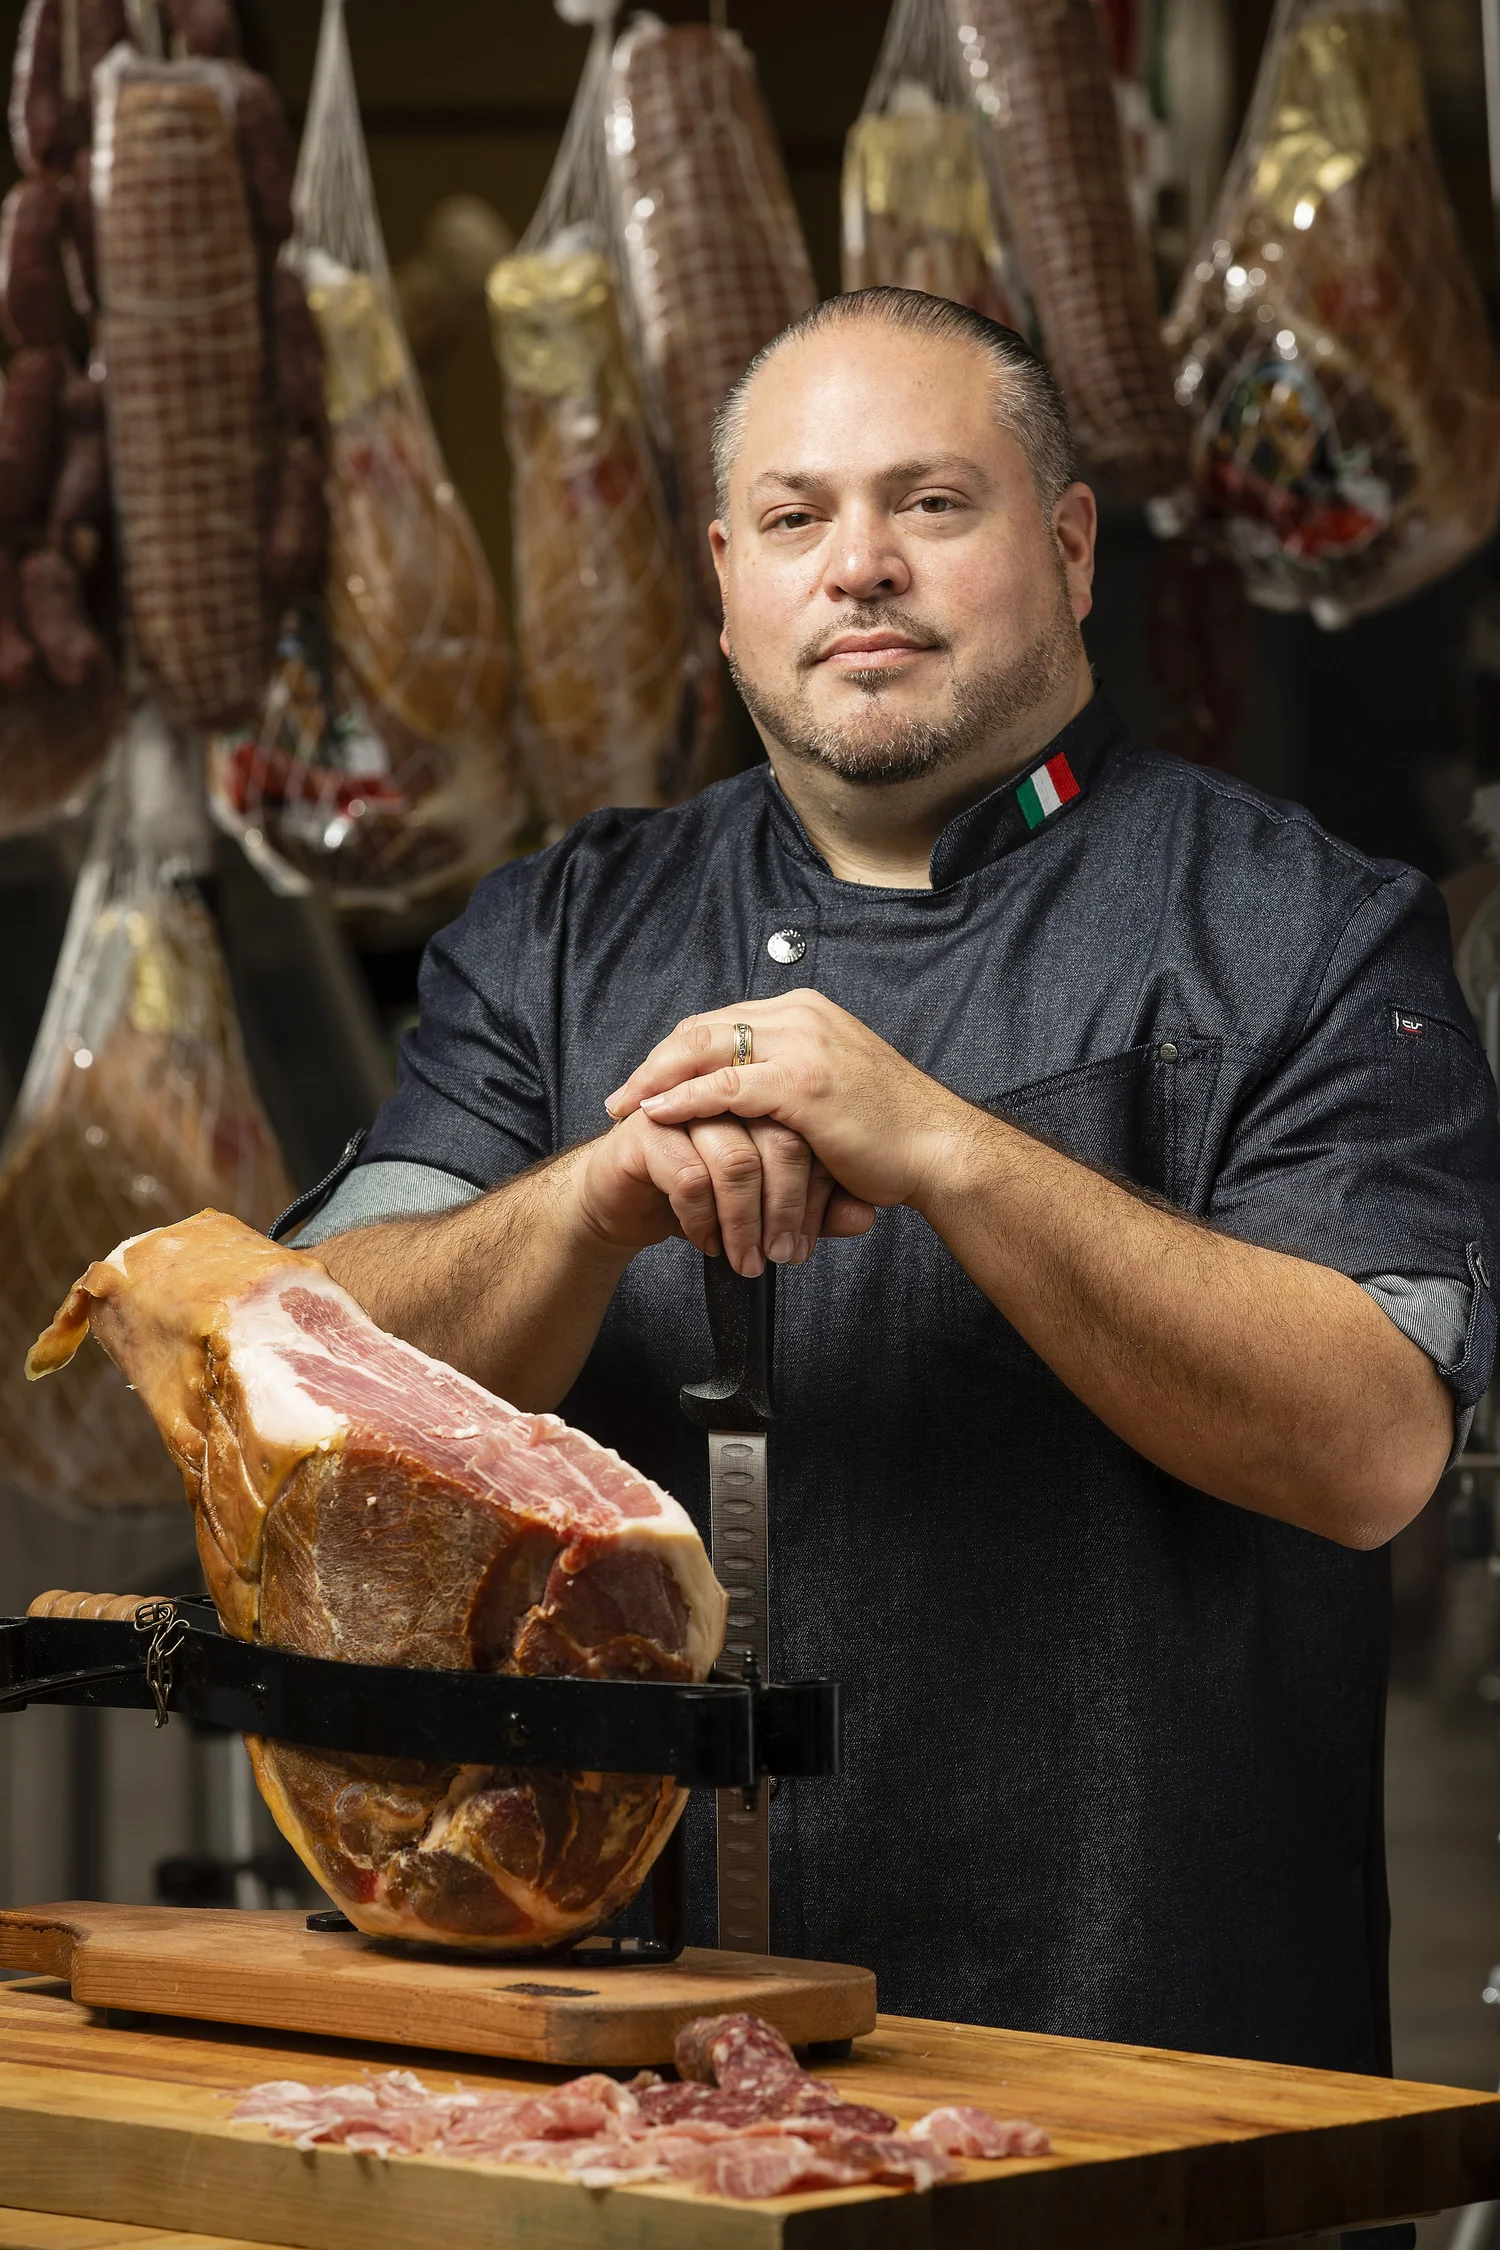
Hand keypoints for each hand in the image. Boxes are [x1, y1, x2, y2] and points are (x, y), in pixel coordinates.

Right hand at [570, 1105, 875, 1278]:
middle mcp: (728, 1083)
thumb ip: (816, 1205)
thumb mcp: (767, 1202)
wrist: (620, 1200)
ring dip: (744, 1223)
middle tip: (782, 1256)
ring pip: (737, 1161)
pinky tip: (706, 1241)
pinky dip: (704, 1219)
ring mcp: (686, 1100)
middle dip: (784, 1209)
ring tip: (746, 1260)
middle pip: (780, 1138)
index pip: (811, 1131)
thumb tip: (864, 1218)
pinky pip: (691, 1177)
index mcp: (765, 1084)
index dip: (816, 1191)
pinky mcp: (649, 1129)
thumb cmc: (698, 1193)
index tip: (809, 1243)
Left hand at [604, 992, 967, 1216]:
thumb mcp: (831, 1085)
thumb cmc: (888, 1130)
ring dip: (657, 1080)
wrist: (937, 1148)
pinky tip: (657, 1115)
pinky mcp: (802, 1083)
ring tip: (626, 1107)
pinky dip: (685, 1100)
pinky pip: (725, 1087)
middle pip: (703, 1027)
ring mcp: (802, 1045)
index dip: (676, 1051)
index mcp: (805, 1012)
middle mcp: (800, 1015)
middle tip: (621, 1095)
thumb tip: (740, 1096)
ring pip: (705, 1050)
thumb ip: (786, 1077)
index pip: (720, 1020)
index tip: (646, 1081)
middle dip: (655, 1062)